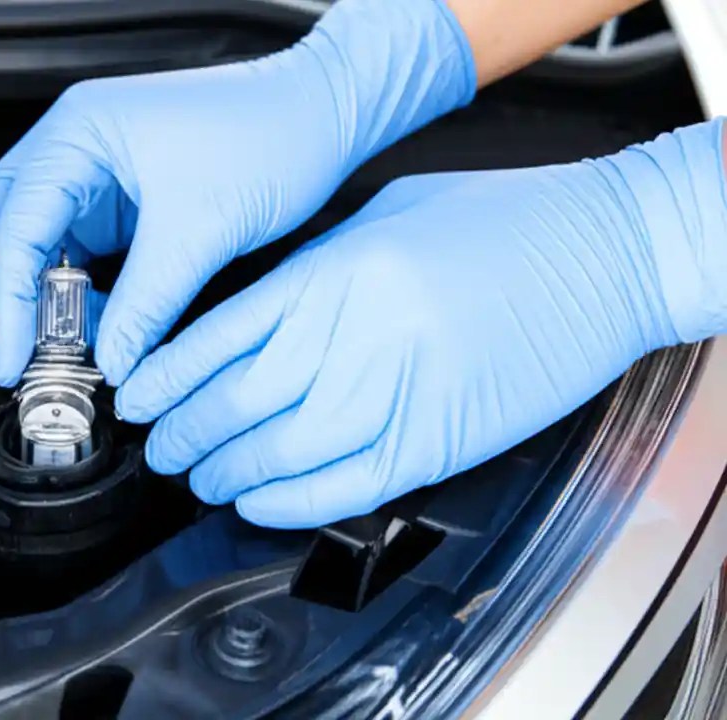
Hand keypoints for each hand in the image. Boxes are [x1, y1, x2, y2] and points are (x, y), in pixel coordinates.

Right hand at [0, 0, 475, 386]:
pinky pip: (77, 260)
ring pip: (36, 250)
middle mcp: (76, 149)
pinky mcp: (120, 205)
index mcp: (79, 132)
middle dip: (2, 302)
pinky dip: (76, 302)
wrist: (325, 115)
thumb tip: (111, 360)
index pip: (13, 222)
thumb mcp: (204, 228)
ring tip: (52, 359)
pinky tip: (90, 334)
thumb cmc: (275, 131)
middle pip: (3, 232)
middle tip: (10, 364)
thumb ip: (148, 302)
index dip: (4, 298)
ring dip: (38, 306)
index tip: (10, 355)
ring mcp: (95, 177)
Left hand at [117, 120, 726, 527]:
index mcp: (333, 272)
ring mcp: (396, 391)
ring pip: (280, 451)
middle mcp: (354, 334)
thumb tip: (253, 312)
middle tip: (158, 448)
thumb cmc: (502, 223)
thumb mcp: (386, 217)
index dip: (167, 378)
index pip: (218, 337)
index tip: (138, 398)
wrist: (605, 252)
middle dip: (184, 433)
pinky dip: (289, 503)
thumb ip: (314, 267)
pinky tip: (256, 502)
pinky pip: (343, 486)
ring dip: (226, 472)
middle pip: (237, 400)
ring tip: (197, 478)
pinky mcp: (437, 439)